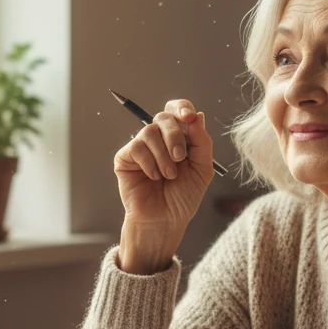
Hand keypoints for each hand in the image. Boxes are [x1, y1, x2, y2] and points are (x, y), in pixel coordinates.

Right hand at [114, 99, 214, 272]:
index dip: (182, 107)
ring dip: (163, 155)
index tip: (189, 117)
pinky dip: (149, 163)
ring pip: (149, 131)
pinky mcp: (125, 158)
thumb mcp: (202, 169)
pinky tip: (153, 177)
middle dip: (175, 136)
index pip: (177, 110)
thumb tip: (197, 115)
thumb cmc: (183, 197)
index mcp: (178, 138)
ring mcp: (140, 147)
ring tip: (168, 175)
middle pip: (164, 118)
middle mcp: (158, 139)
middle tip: (181, 159)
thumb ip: (202, 142)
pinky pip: (136, 147)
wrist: (165, 221)